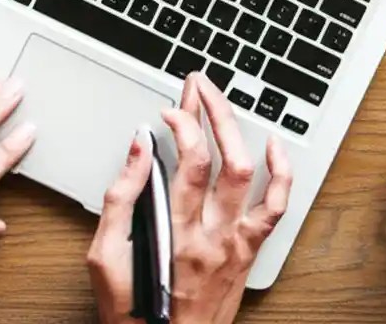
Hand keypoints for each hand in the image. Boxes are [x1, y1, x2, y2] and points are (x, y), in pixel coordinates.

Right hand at [88, 73, 292, 323]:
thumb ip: (120, 200)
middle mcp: (212, 235)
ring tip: (224, 103)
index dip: (181, 125)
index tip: (167, 110)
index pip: (186, 163)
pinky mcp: (250, 251)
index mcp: (174, 235)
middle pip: (221, 158)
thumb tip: (138, 149)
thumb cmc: (133, 313)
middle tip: (200, 84)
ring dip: (238, 131)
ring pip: (249, 174)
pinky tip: (273, 146)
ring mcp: (236, 242)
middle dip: (211, 112)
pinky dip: (280, 172)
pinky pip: (276, 207)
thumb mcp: (105, 260)